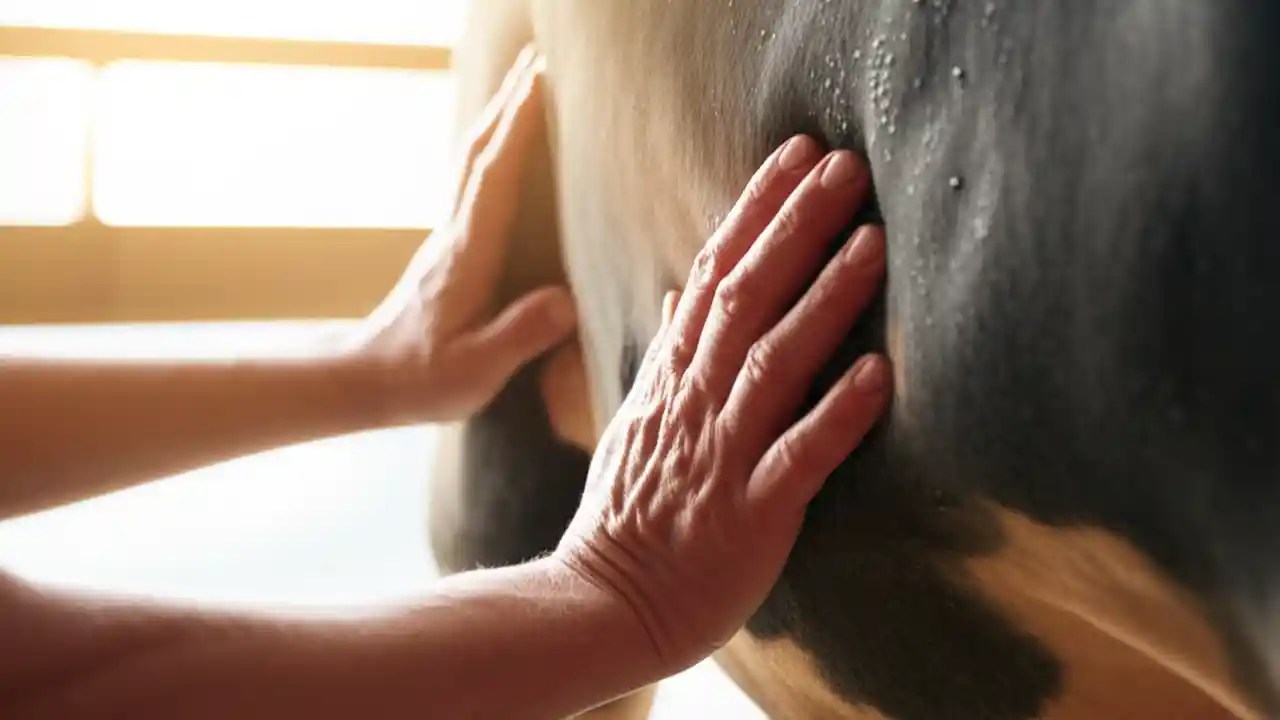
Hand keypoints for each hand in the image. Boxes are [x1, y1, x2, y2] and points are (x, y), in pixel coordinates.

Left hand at [348, 48, 574, 423]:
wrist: (368, 380)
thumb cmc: (421, 379)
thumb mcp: (475, 370)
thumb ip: (519, 335)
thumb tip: (567, 302)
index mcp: (467, 255)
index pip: (495, 179)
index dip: (519, 129)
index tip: (541, 83)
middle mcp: (456, 233)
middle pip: (480, 151)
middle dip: (510, 103)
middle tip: (539, 59)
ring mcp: (451, 236)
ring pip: (474, 159)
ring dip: (500, 117)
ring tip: (527, 83)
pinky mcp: (453, 246)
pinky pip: (476, 179)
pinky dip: (495, 146)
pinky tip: (508, 143)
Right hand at [555, 137, 889, 672]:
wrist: (601, 604)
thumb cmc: (631, 514)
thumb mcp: (638, 419)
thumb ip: (665, 351)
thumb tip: (682, 290)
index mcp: (671, 377)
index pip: (714, 273)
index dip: (756, 210)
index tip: (797, 154)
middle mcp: (694, 402)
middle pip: (744, 298)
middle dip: (794, 228)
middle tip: (844, 167)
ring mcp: (721, 455)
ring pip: (772, 362)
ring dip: (823, 303)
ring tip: (872, 246)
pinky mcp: (750, 514)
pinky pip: (796, 457)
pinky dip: (836, 414)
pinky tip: (880, 375)